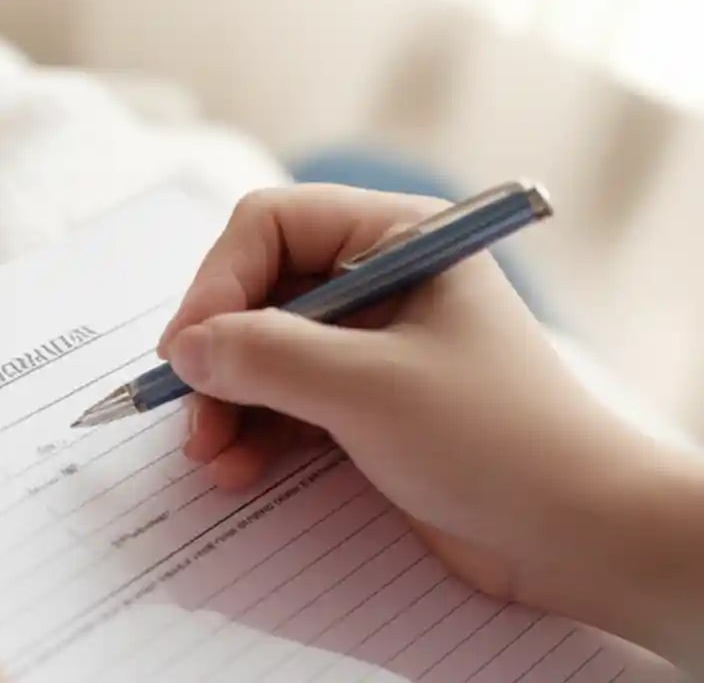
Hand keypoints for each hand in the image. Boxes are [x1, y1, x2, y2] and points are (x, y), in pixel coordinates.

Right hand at [157, 184, 703, 670]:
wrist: (574, 535)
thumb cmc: (496, 441)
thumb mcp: (369, 389)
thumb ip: (267, 357)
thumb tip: (185, 350)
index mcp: (397, 237)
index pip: (273, 225)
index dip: (219, 282)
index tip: (187, 351)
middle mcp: (379, 278)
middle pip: (259, 291)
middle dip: (218, 354)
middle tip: (190, 416)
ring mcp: (369, 343)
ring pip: (263, 351)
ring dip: (226, 400)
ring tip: (210, 454)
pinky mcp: (363, 402)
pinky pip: (283, 399)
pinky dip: (252, 430)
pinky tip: (237, 468)